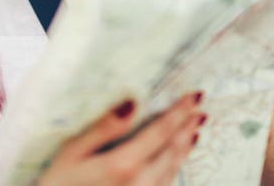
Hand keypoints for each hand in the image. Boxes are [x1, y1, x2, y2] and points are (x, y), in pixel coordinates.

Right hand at [38, 93, 206, 185]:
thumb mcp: (72, 153)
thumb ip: (103, 128)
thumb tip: (131, 103)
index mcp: (124, 164)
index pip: (161, 131)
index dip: (180, 112)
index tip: (194, 96)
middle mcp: (141, 183)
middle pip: (172, 150)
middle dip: (187, 127)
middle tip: (201, 109)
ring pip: (172, 170)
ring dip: (184, 149)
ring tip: (194, 132)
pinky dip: (174, 169)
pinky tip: (174, 163)